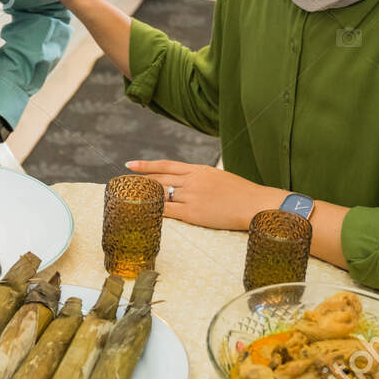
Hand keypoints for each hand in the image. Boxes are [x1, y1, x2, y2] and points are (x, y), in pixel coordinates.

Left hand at [126, 160, 282, 231]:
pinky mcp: (193, 213)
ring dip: (144, 196)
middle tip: (123, 184)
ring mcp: (191, 196)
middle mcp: (192, 180)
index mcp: (198, 169)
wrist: (255, 203)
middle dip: (139, 182)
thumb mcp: (219, 177)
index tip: (130, 165)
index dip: (146, 166)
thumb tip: (189, 181)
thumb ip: (201, 178)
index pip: (166, 165)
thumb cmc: (242, 193)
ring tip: (129, 198)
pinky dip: (154, 211)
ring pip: (160, 194)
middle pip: (159, 179)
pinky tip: (144, 211)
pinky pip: (168, 211)